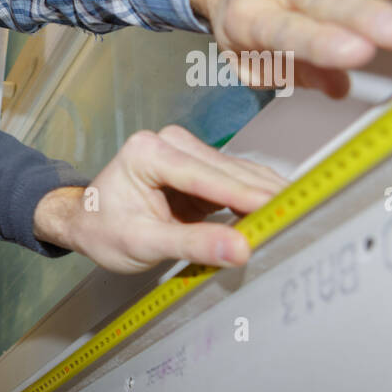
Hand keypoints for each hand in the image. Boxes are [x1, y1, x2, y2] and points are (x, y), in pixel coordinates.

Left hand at [32, 124, 287, 273]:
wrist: (86, 223)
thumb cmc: (102, 229)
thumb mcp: (143, 244)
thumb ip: (193, 245)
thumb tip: (240, 248)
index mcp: (149, 152)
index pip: (209, 176)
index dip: (249, 196)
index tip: (283, 210)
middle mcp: (170, 143)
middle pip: (231, 172)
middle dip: (266, 198)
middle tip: (305, 219)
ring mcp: (187, 152)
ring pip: (241, 174)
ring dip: (268, 198)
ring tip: (301, 217)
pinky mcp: (200, 167)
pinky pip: (237, 183)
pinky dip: (257, 201)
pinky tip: (278, 215)